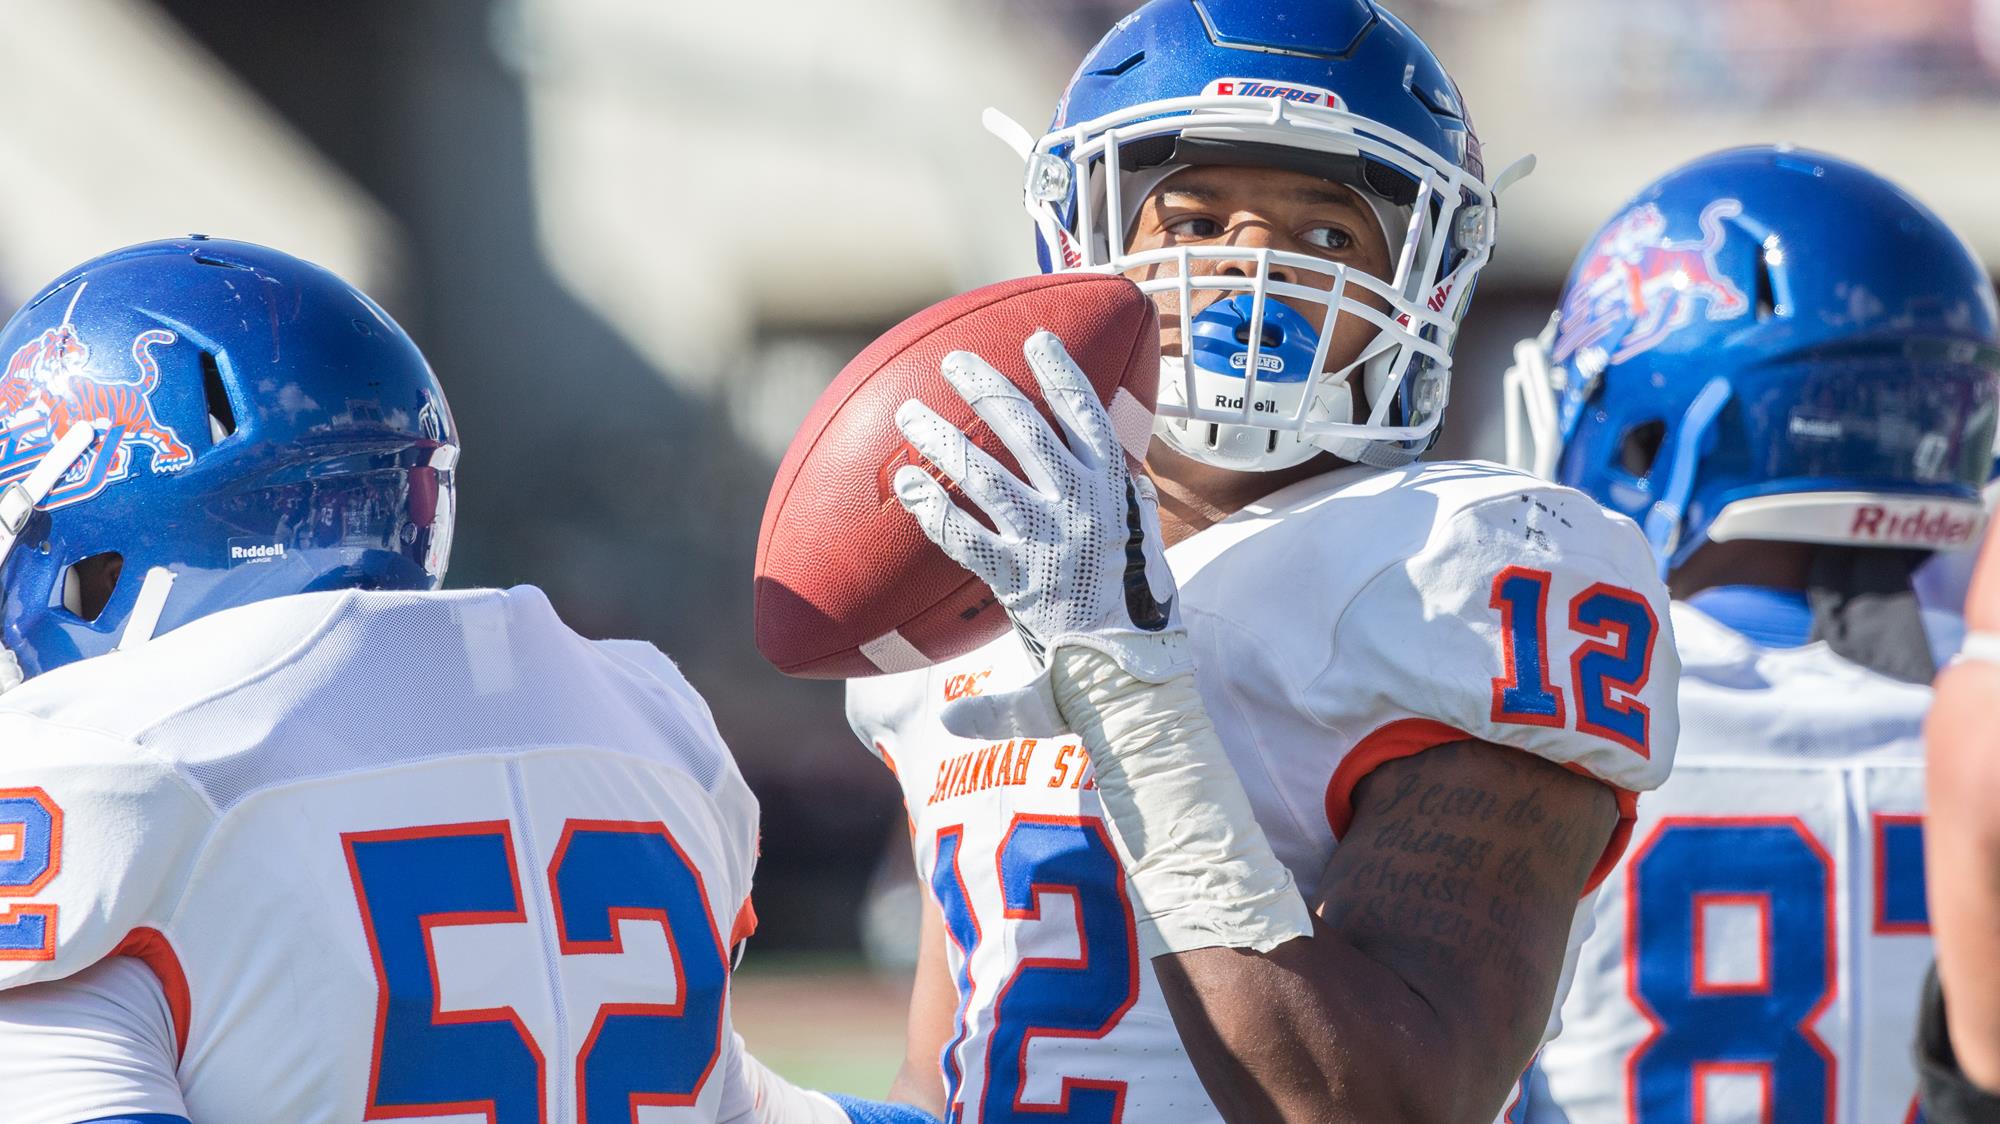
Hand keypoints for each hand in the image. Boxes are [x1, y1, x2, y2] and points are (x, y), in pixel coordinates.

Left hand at [892, 330, 1185, 736]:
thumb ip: (1126, 511)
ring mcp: (1047, 540)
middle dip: (987, 388)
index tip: (1036, 338)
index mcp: (1117, 491)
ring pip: (986, 474)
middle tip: (954, 361)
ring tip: (910, 412)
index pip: (1089, 414)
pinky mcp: (1018, 580)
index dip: (1060, 372)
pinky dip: (931, 507)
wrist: (1136, 677)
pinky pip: (963, 535)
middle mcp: (1082, 506)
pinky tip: (906, 487)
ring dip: (944, 437)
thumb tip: (1122, 481)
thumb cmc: (1140, 619)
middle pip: (1028, 429)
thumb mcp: (1147, 549)